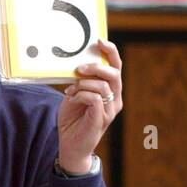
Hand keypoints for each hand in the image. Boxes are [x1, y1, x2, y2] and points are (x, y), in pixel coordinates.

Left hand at [57, 39, 122, 173]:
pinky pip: (95, 98)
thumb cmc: (72, 120)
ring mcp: (109, 109)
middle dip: (96, 67)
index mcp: (110, 91)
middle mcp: (115, 99)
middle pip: (114, 74)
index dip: (110, 52)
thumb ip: (78, 82)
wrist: (70, 146)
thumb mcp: (74, 96)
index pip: (115, 67)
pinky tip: (72, 98)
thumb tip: (74, 66)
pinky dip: (81, 95)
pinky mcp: (101, 118)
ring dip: (84, 83)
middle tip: (79, 68)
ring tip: (71, 90)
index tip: (99, 40)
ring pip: (104, 86)